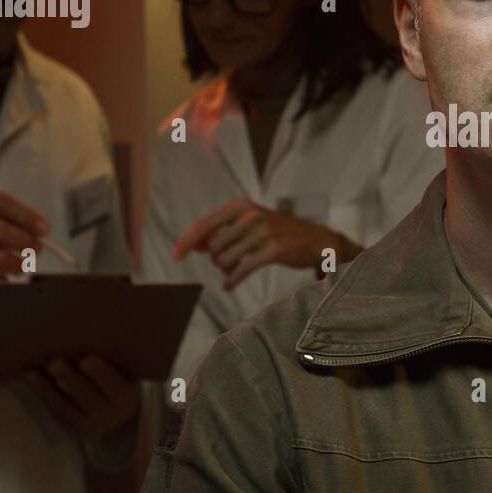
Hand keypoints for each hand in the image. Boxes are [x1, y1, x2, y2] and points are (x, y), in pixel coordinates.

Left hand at [25, 356, 139, 441]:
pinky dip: (42, 395)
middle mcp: (108, 413)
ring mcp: (88, 425)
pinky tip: (31, 379)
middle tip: (53, 362)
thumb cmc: (116, 378)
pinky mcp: (70, 428)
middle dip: (68, 378)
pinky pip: (54, 411)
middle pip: (86, 395)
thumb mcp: (121, 372)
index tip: (86, 359)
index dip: (100, 373)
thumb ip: (109, 358)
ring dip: (45, 388)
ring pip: (64, 406)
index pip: (113, 385)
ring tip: (31, 372)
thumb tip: (84, 333)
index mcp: (125, 396)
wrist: (115, 412)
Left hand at [172, 198, 352, 289]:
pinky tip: (229, 285)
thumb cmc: (278, 232)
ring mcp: (264, 232)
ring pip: (226, 259)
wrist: (315, 239)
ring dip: (225, 269)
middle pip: (214, 246)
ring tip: (233, 270)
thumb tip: (195, 246)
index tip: (176, 256)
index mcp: (242, 206)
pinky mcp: (274, 250)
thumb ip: (223, 232)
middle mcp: (251, 216)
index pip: (205, 224)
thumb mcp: (250, 223)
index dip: (187, 241)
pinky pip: (242, 270)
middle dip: (215, 259)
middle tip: (226, 262)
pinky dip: (232, 280)